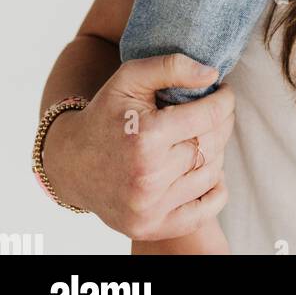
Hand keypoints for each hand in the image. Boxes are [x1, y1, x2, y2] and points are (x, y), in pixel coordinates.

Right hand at [41, 53, 235, 240]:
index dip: (224, 100)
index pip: (210, 116)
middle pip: (213, 144)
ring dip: (216, 152)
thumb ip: (171, 67)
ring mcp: (149, 207)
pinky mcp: (150, 227)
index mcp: (146, 137)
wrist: (71, 163)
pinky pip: (204, 211)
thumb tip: (212, 76)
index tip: (223, 92)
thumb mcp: (130, 78)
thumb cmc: (106, 114)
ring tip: (202, 137)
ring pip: (212, 173)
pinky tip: (205, 169)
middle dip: (222, 122)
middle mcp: (148, 176)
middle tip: (215, 112)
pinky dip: (215, 190)